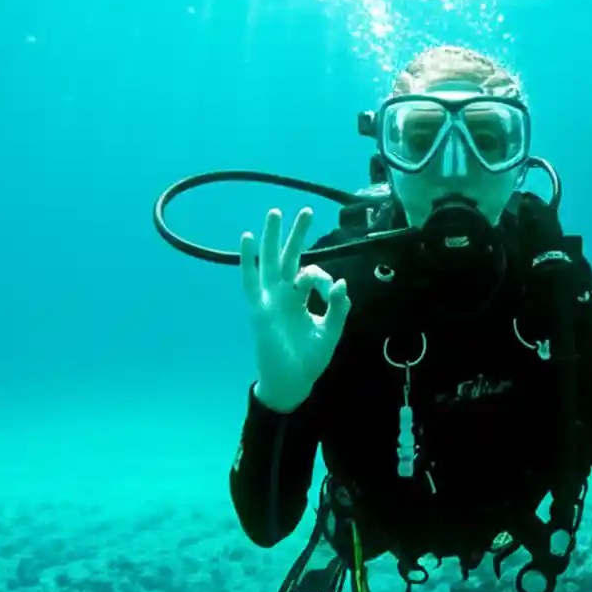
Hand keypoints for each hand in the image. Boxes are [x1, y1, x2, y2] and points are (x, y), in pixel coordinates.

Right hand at [240, 208, 351, 411]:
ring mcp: (270, 300)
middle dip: (296, 234)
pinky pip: (251, 280)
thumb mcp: (330, 331)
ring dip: (273, 238)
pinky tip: (249, 238)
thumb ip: (338, 308)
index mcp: (299, 300)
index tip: (332, 292)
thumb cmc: (309, 358)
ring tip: (275, 212)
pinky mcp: (260, 308)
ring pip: (271, 262)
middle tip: (305, 210)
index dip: (324, 278)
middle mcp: (283, 295)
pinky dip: (248, 259)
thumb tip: (342, 283)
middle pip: (289, 257)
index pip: (312, 274)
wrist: (292, 381)